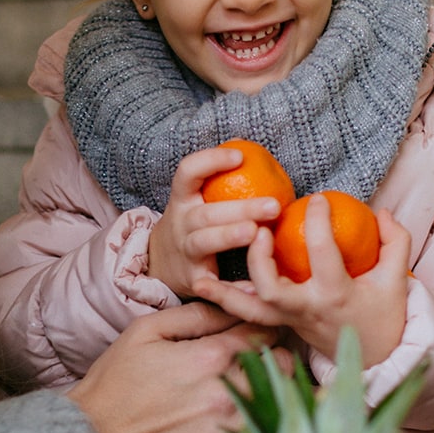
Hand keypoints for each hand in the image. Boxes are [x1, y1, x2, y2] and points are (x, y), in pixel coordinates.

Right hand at [64, 302, 279, 432]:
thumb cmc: (116, 383)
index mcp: (209, 358)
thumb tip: (236, 300)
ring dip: (273, 390)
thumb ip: (196, 314)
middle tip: (256, 357)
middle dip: (274, 357)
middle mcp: (227, 395)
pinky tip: (239, 414)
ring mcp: (229, 431)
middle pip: (282, 367)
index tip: (254, 330)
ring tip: (253, 386)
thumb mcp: (146, 332)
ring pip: (280, 402)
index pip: (265, 332)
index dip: (263, 326)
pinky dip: (261, 420)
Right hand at [147, 146, 282, 297]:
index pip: (187, 172)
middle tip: (273, 205)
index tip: (239, 156)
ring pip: (204, 243)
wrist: (160, 264)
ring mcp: (185, 252)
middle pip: (206, 213)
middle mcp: (180, 224)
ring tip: (256, 233)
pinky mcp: (194, 279)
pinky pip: (214, 283)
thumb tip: (245, 145)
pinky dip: (233, 286)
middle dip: (240, 208)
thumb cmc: (191, 222)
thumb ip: (215, 175)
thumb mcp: (194, 198)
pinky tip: (257, 287)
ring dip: (229, 237)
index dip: (210, 161)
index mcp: (182, 200)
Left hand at [191, 199, 411, 366]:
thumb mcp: (396, 278)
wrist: (375, 356)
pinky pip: (250, 316)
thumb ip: (396, 242)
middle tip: (258, 231)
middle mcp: (308, 310)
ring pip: (251, 311)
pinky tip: (207, 285)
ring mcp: (291, 321)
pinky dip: (228, 302)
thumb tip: (381, 212)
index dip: (318, 223)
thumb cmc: (384, 313)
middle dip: (258, 260)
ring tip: (201, 276)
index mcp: (336, 294)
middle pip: (272, 290)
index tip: (316, 199)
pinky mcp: (282, 324)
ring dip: (224, 294)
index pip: (323, 255)